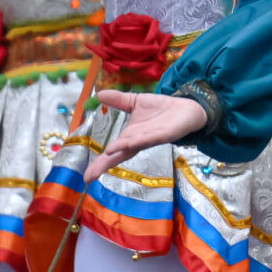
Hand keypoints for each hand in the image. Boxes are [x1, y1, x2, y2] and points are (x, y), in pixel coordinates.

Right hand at [83, 89, 206, 180]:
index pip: (112, 153)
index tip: (86, 175)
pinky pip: (149, 138)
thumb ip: (118, 100)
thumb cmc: (160, 109)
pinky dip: (139, 140)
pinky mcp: (164, 134)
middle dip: (104, 165)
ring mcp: (150, 139)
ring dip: (120, 151)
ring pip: (133, 147)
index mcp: (130, 137)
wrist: (185, 107)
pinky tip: (129, 142)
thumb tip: (99, 94)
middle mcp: (138, 141)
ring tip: (107, 154)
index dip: (99, 163)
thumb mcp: (135, 102)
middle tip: (89, 177)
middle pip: (119, 156)